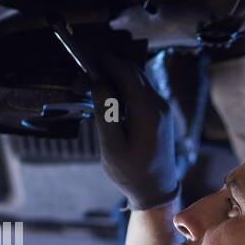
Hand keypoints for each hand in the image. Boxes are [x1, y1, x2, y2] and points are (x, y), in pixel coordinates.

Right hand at [92, 53, 178, 210]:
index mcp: (148, 112)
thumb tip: (98, 82)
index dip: (103, 59)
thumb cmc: (132, 174)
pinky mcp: (159, 114)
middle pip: (132, 70)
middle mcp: (159, 105)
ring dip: (113, 74)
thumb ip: (105, 112)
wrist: (157, 192)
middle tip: (82, 66)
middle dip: (106, 64)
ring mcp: (161, 109)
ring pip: (136, 79)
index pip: (125, 71)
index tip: (83, 53)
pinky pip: (140, 91)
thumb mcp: (112, 147)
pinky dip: (122, 86)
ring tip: (89, 81)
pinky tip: (106, 94)